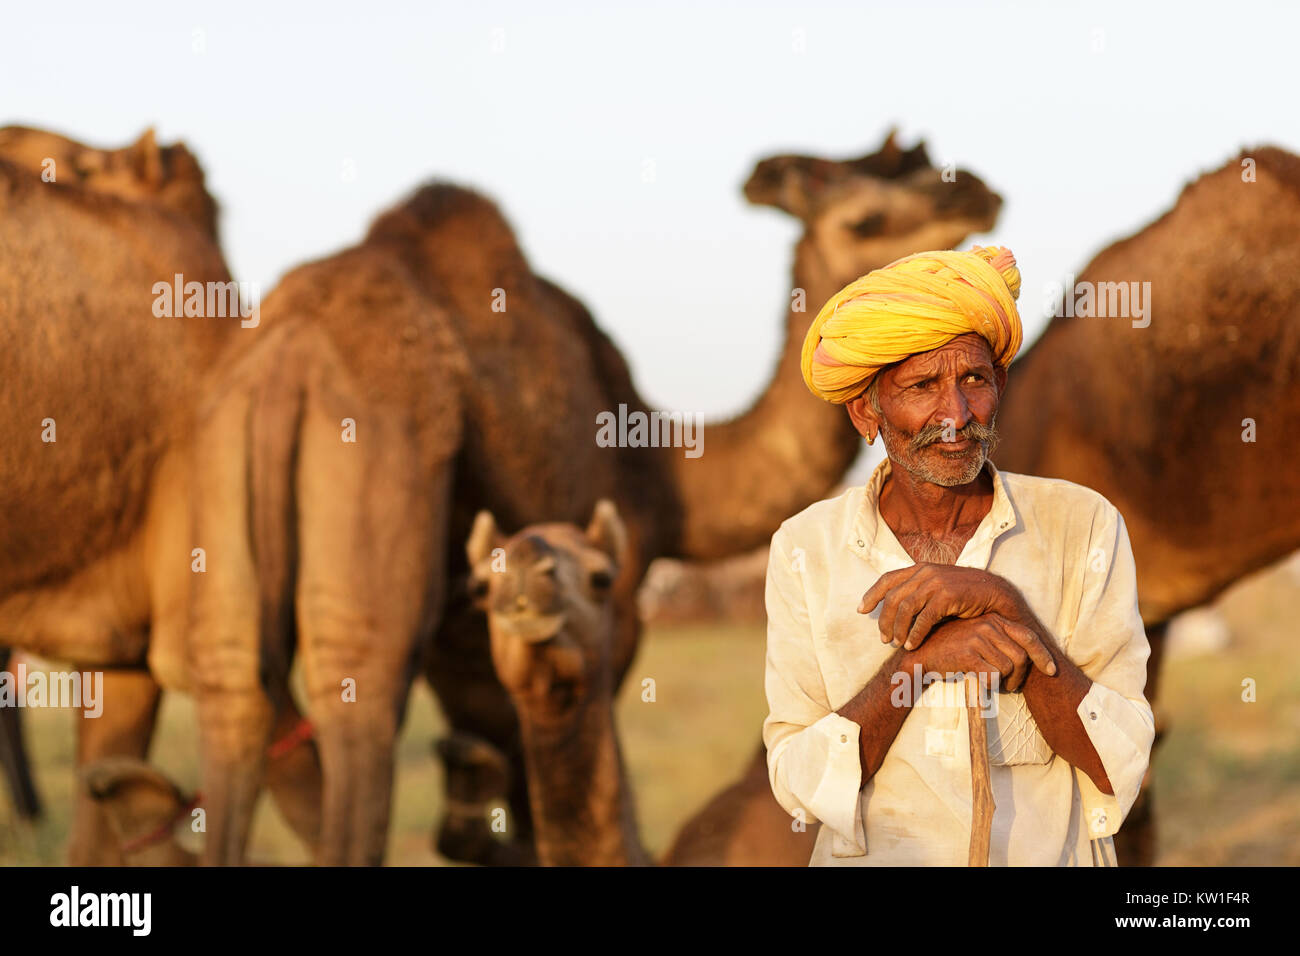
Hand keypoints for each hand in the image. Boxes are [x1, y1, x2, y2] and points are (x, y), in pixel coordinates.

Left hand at [859, 564, 1025, 650]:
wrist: (994, 594)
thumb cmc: (963, 594)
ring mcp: (936, 583)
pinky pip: (924, 618)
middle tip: (883, 639)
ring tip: (895, 644)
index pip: (887, 579)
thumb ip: (917, 591)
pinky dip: (915, 633)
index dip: (871, 594)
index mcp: (919, 568)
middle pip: (893, 597)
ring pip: (905, 608)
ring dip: (897, 629)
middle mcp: (925, 572)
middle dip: (884, 620)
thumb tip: (894, 607)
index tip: (861, 610)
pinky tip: (911, 644)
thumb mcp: (937, 587)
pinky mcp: (947, 596)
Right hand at [908, 613, 1055, 692]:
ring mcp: (977, 637)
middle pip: (1021, 656)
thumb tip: (1029, 658)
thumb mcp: (978, 639)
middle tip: (1009, 686)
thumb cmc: (952, 651)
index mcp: (993, 619)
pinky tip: (979, 683)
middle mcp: (987, 624)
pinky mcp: (967, 653)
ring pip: (1008, 668)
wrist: (921, 655)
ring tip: (991, 684)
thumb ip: (1001, 643)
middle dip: (1019, 677)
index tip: (1052, 670)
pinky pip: (992, 676)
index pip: (1028, 636)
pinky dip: (990, 686)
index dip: (1043, 655)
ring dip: (1004, 683)